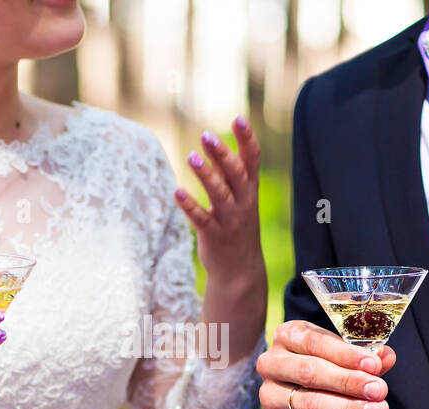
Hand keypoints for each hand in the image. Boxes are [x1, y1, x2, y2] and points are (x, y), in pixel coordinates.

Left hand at [174, 116, 264, 288]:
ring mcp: (229, 219)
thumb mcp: (240, 198)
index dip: (247, 138)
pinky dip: (189, 206)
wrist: (240, 270)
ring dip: (206, 175)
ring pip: (219, 194)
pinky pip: (201, 219)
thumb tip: (214, 145)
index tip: (238, 118)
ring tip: (190, 156)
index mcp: (250, 189)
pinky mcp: (214, 235)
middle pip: (235, 173)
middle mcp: (243, 202)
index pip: (252, 159)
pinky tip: (176, 192)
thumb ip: (229, 173)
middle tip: (206, 135)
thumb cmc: (237, 226)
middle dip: (222, 153)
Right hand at [256, 320, 395, 408]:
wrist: (304, 404)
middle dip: (348, 382)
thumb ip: (365, 357)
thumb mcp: (345, 357)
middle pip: (309, 372)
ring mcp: (268, 394)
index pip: (314, 342)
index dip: (346, 355)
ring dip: (347, 408)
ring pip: (309, 403)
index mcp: (287, 335)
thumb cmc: (326, 369)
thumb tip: (386, 356)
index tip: (374, 365)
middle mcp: (271, 362)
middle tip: (378, 390)